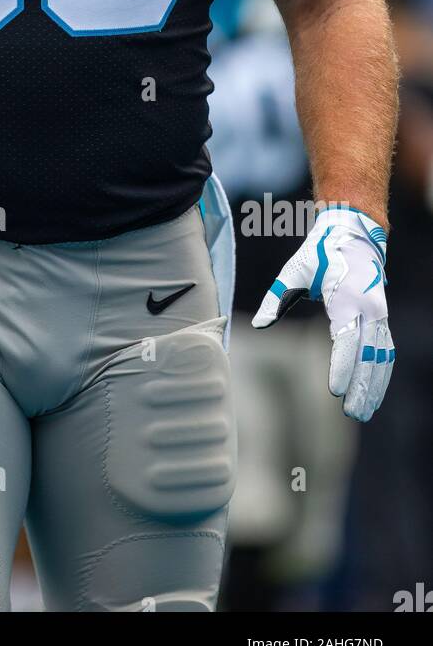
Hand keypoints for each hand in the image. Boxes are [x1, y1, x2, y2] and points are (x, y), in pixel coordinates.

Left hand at [252, 207, 393, 421]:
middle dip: (362, 386)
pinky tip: (374, 392)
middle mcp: (368, 307)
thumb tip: (260, 324)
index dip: (343, 366)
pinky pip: (386, 349)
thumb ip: (277, 298)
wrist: (353, 232)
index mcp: (346, 297)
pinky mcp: (381, 316)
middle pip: (369, 354)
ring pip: (382, 356)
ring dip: (375, 384)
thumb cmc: (320, 252)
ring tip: (364, 411)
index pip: (346, 339)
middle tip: (352, 413)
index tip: (335, 391)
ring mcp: (379, 312)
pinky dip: (382, 372)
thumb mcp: (294, 270)